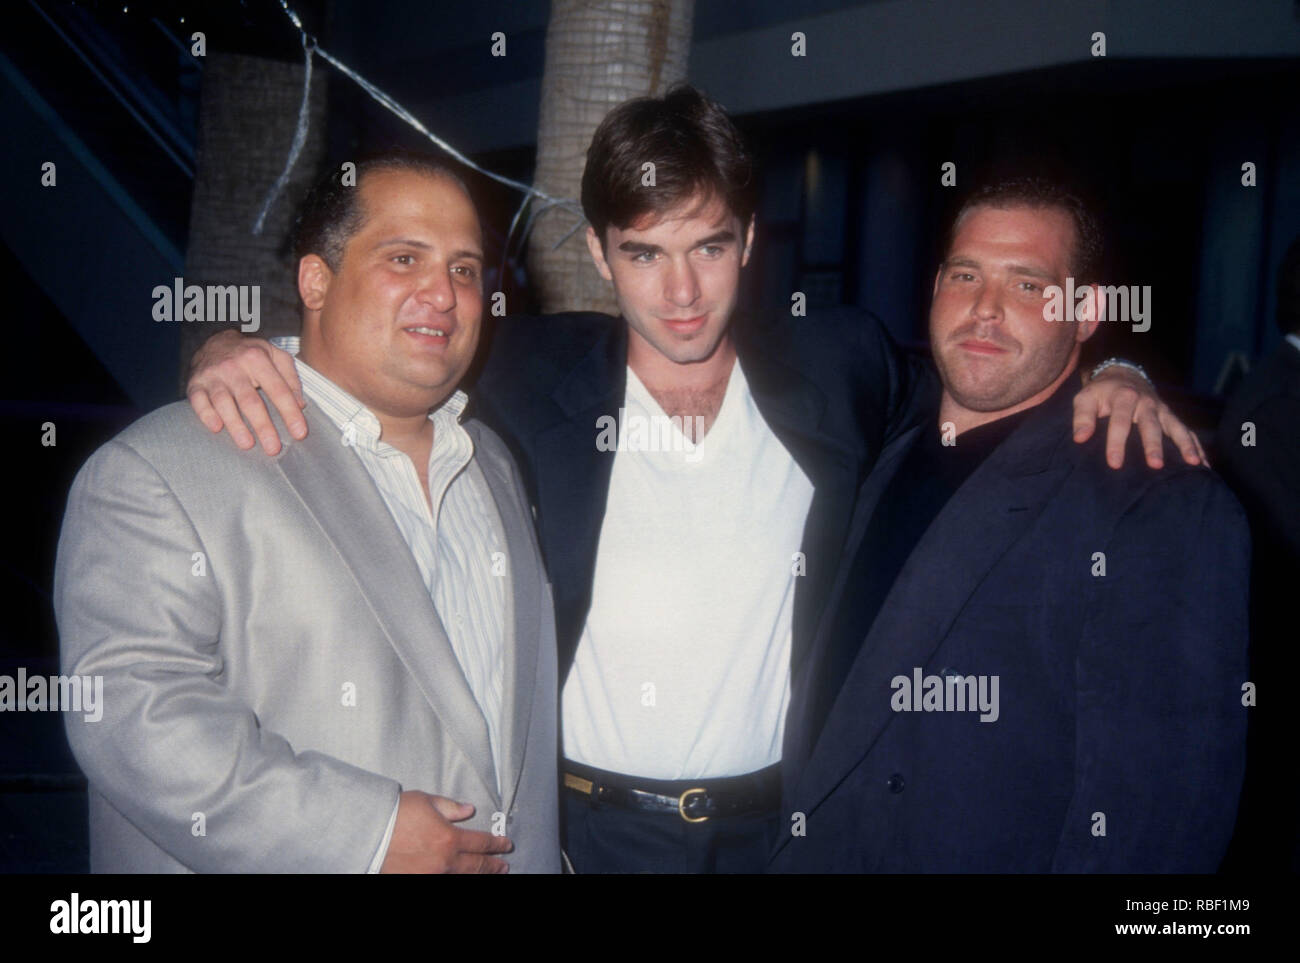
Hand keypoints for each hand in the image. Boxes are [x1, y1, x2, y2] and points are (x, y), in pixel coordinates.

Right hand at [186, 330, 306, 454]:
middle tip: (273, 448)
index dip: (290, 413)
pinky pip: (199, 401)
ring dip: (236, 426)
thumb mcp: (276, 356)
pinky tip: (217, 428)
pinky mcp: (195, 384)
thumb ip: (291, 379)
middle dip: (263, 426)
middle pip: (250, 400)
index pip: (278, 390)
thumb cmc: (251, 354)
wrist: (215, 340)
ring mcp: (212, 376)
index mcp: (258, 358)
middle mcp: (233, 366)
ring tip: (248, 445)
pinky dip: (207, 415)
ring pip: (224, 403)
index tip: (299, 433)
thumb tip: (300, 405)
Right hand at [379, 791, 512, 873]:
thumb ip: (451, 808)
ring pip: (463, 877)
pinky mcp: (418, 881)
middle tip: (503, 866)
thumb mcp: (426, 802)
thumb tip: (469, 810)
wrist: (367, 834)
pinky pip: (444, 881)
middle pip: (476, 865)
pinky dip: (457, 879)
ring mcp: (432, 875)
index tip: (506, 845)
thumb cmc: (396, 814)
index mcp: (450, 838)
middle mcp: (445, 861)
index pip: (481, 843)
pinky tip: (462, 877)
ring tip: (488, 875)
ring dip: (478, 876)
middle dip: (492, 865)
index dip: (496, 844)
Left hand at [1071, 368, 1206, 469]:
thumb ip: (1082, 417)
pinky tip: (1203, 464)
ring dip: (1185, 445)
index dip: (1116, 443)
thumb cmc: (1101, 393)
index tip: (1115, 464)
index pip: (1119, 422)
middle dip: (1153, 445)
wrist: (1124, 374)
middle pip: (1150, 426)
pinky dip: (1196, 446)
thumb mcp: (1085, 398)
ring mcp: (1161, 410)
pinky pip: (1187, 431)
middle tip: (1156, 465)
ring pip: (1175, 427)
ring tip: (1192, 463)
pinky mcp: (1171, 416)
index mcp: (1123, 398)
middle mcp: (1146, 403)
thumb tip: (1080, 438)